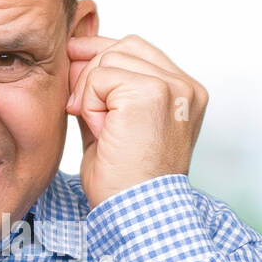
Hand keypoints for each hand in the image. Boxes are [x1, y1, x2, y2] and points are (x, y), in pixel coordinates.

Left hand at [65, 34, 207, 209]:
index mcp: (185, 94)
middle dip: (92, 73)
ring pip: (109, 60)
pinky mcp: (152, 93)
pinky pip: (101, 77)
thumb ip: (102, 90)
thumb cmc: (126, 183)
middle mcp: (185, 87)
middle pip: (123, 47)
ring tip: (101, 130)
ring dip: (92, 94)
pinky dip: (91, 105)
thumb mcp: (114, 125)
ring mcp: (172, 87)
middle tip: (82, 112)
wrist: (138, 215)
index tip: (76, 67)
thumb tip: (76, 55)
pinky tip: (102, 132)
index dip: (101, 56)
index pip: (137, 50)